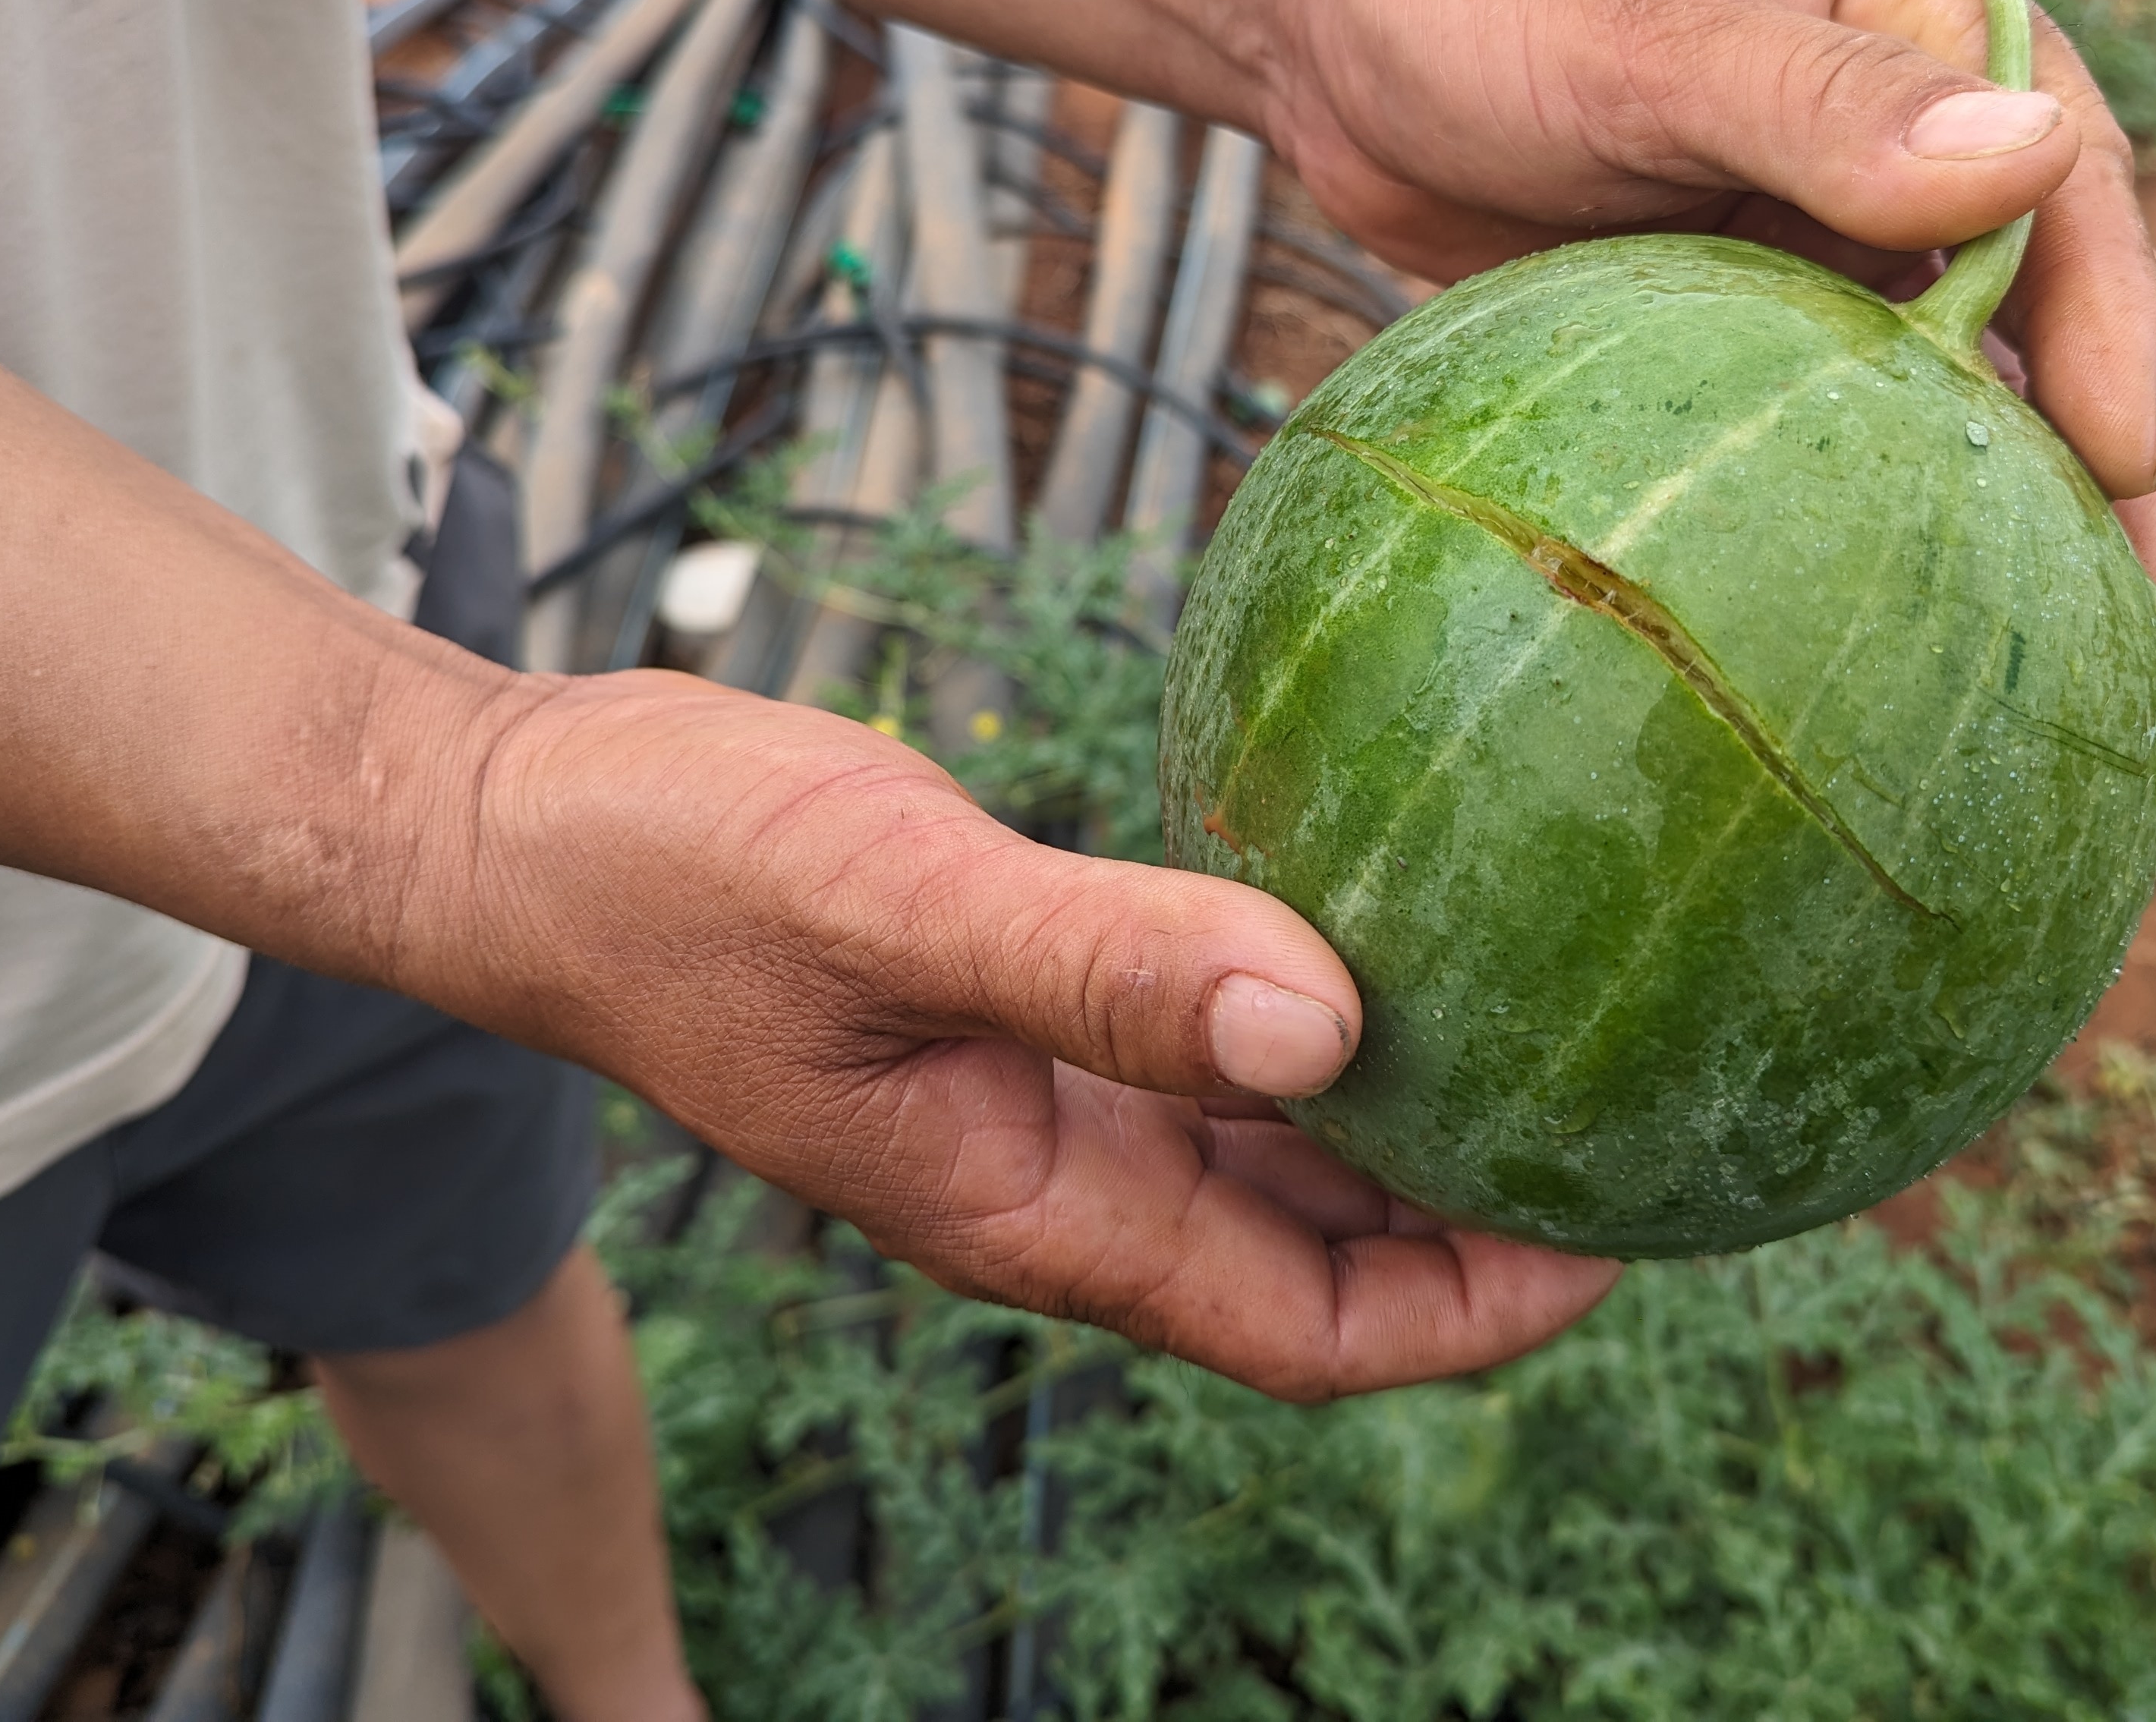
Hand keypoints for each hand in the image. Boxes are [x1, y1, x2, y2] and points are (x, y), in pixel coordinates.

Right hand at [405, 669, 1623, 1400]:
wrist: (524, 828)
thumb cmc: (671, 874)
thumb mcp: (892, 904)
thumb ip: (1099, 968)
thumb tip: (1326, 1027)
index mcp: (1028, 1208)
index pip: (1303, 1327)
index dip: (1473, 1308)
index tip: (1620, 1228)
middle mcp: (1046, 1177)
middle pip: (1309, 1261)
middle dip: (1471, 1225)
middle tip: (1630, 1125)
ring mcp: (1025, 1098)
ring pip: (1258, 1157)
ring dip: (1392, 1125)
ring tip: (1542, 1037)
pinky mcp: (1006, 1004)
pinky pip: (1190, 1043)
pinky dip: (1289, 1015)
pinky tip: (1360, 933)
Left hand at [1260, 0, 2155, 629]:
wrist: (1316, 25)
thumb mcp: (1638, 37)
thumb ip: (1819, 104)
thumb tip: (2034, 157)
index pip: (2064, 170)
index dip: (2113, 328)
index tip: (2128, 472)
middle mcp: (1906, 93)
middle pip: (2054, 279)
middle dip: (2110, 435)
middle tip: (2150, 616)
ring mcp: (1832, 198)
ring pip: (1964, 355)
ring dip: (2017, 481)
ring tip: (2076, 643)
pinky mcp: (1755, 283)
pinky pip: (1848, 397)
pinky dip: (1892, 485)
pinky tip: (1922, 598)